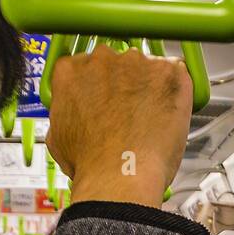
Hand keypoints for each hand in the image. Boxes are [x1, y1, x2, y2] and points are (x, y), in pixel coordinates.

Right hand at [46, 46, 192, 207]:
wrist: (121, 176)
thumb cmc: (90, 165)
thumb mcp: (57, 137)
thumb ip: (66, 111)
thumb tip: (75, 113)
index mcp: (71, 71)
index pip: (86, 66)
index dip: (98, 87)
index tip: (105, 101)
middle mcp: (101, 58)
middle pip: (116, 63)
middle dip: (124, 84)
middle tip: (129, 114)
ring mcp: (136, 61)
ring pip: (146, 68)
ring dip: (149, 87)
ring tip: (149, 121)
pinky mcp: (168, 71)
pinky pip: (176, 73)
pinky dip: (175, 92)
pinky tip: (167, 116)